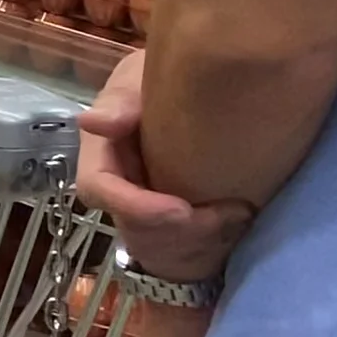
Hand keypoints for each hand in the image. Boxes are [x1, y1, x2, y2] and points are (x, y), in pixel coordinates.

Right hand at [77, 49, 251, 284]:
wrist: (206, 93)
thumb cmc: (167, 83)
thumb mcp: (140, 80)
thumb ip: (121, 100)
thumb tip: (92, 123)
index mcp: (102, 154)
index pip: (97, 189)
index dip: (135, 207)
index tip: (182, 209)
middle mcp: (119, 189)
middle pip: (136, 230)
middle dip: (184, 233)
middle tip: (236, 212)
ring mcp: (144, 213)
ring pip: (163, 251)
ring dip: (206, 240)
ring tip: (244, 213)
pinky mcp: (172, 228)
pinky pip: (185, 257)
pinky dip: (216, 245)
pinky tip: (241, 221)